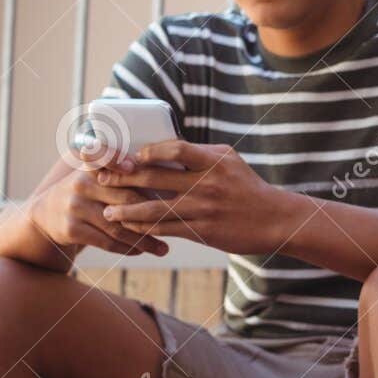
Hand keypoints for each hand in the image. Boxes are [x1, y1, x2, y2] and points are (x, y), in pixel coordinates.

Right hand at [29, 149, 167, 257]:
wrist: (46, 214)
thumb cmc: (85, 193)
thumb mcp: (92, 175)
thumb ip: (119, 173)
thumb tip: (167, 175)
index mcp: (89, 168)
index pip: (101, 157)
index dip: (115, 160)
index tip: (133, 166)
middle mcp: (80, 184)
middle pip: (124, 198)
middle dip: (153, 213)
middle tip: (177, 222)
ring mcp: (75, 207)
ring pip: (118, 225)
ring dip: (144, 240)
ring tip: (163, 248)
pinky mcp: (71, 229)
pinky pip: (106, 241)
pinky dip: (127, 248)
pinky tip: (142, 251)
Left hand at [99, 140, 294, 254]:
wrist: (275, 220)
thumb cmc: (248, 188)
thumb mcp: (229, 161)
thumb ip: (200, 154)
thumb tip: (166, 145)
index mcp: (213, 160)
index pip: (174, 147)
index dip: (148, 151)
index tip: (129, 156)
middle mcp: (206, 183)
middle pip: (154, 178)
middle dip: (123, 178)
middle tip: (102, 179)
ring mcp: (204, 208)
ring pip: (154, 208)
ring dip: (126, 210)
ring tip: (108, 211)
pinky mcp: (203, 231)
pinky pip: (166, 229)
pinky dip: (145, 229)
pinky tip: (131, 228)